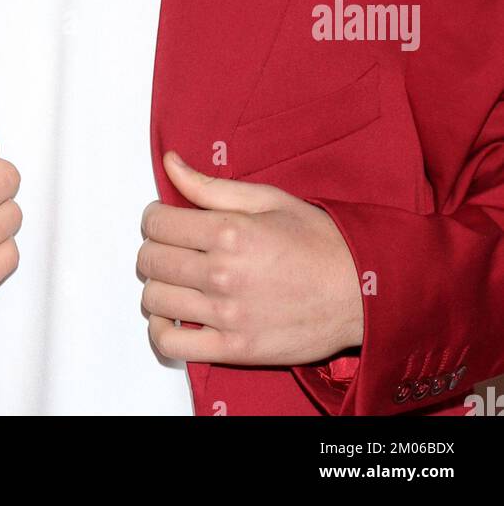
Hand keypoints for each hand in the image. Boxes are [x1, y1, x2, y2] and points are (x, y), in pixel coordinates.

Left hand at [137, 152, 363, 365]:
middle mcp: (222, 273)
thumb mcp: (267, 199)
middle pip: (151, 260)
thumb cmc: (319, 242)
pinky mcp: (234, 350)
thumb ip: (211, 186)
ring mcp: (226, 315)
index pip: (157, 223)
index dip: (155, 218)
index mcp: (229, 231)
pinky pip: (173, 344)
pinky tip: (174, 315)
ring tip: (177, 279)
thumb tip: (170, 163)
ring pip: (155, 299)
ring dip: (158, 286)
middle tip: (173, 247)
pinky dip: (162, 330)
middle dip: (155, 248)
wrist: (360, 292)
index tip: (165, 220)